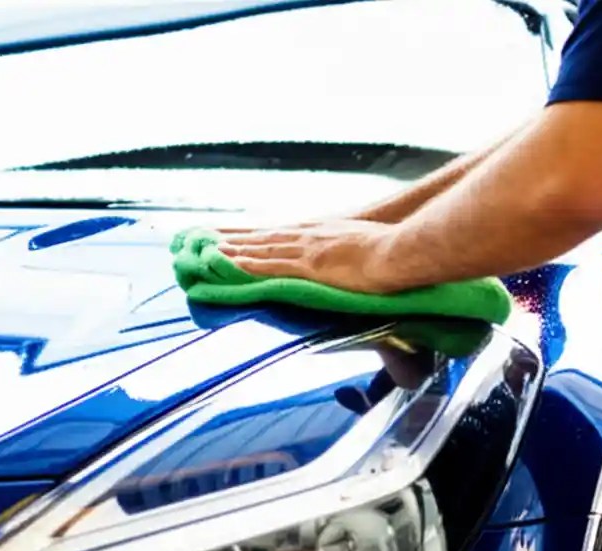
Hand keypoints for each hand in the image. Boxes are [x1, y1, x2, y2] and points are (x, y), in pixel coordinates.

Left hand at [217, 219, 406, 293]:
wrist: (399, 251)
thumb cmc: (390, 250)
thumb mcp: (365, 245)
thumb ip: (350, 252)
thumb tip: (348, 262)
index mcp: (320, 233)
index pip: (278, 233)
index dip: (253, 234)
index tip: (232, 234)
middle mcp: (307, 236)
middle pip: (261, 236)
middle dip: (231, 238)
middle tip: (202, 237)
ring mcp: (305, 250)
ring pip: (258, 247)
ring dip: (230, 248)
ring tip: (203, 249)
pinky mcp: (306, 266)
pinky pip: (268, 264)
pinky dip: (245, 262)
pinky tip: (225, 262)